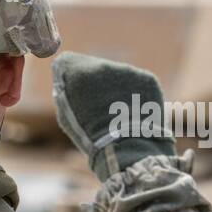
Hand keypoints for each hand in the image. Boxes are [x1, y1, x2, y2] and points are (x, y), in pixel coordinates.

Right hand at [51, 51, 176, 180]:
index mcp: (79, 72)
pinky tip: (132, 112)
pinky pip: (137, 82)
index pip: (68, 61)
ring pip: (117, 75)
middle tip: (97, 108)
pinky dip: (134, 94)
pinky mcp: (148, 79)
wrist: (129, 149)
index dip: (68, 75)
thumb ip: (62, 91)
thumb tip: (64, 77)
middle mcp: (104, 65)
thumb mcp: (66, 116)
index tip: (73, 88)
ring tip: (116, 113)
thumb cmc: (91, 136)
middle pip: (95, 68)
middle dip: (95, 82)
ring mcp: (129, 71)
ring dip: (115, 88)